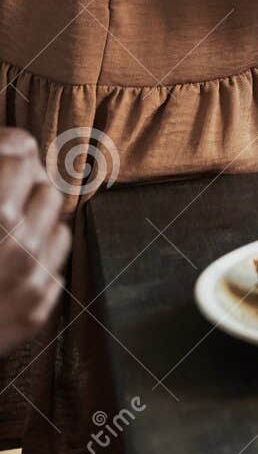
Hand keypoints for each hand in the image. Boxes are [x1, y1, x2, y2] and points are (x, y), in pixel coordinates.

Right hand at [0, 129, 69, 355]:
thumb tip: (22, 146)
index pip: (21, 155)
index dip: (6, 159)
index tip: (0, 166)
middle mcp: (15, 243)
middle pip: (44, 185)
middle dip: (23, 189)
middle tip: (1, 202)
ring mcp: (29, 278)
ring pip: (56, 219)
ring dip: (35, 220)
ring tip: (5, 231)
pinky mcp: (37, 307)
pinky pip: (56, 259)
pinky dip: (39, 255)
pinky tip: (9, 261)